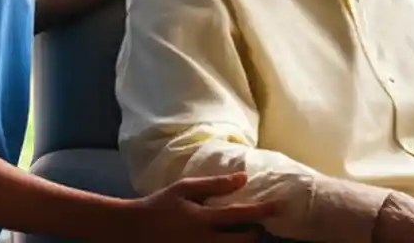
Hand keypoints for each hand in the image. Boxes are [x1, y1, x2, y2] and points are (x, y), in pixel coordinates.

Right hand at [121, 172, 278, 242]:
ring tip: (246, 233)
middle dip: (256, 234)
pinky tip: (228, 239)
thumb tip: (243, 177)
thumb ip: (215, 184)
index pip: (241, 215)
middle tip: (258, 224)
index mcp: (203, 219)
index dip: (262, 211)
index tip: (279, 206)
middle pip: (243, 242)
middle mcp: (205, 241)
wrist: (134, 230)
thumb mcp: (185, 188)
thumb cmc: (160, 205)